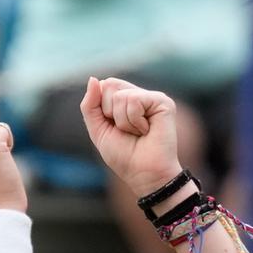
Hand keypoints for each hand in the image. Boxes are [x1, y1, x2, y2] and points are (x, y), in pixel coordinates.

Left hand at [78, 78, 181, 200]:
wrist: (144, 174)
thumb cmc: (124, 156)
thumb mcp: (98, 130)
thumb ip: (90, 105)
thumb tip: (93, 79)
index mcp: (125, 100)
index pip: (103, 86)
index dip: (102, 109)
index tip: (115, 128)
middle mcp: (139, 95)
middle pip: (110, 85)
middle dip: (110, 113)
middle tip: (126, 131)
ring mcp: (152, 98)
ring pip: (121, 96)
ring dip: (123, 122)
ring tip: (138, 133)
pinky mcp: (163, 102)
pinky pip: (135, 101)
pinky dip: (134, 121)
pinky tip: (147, 130)